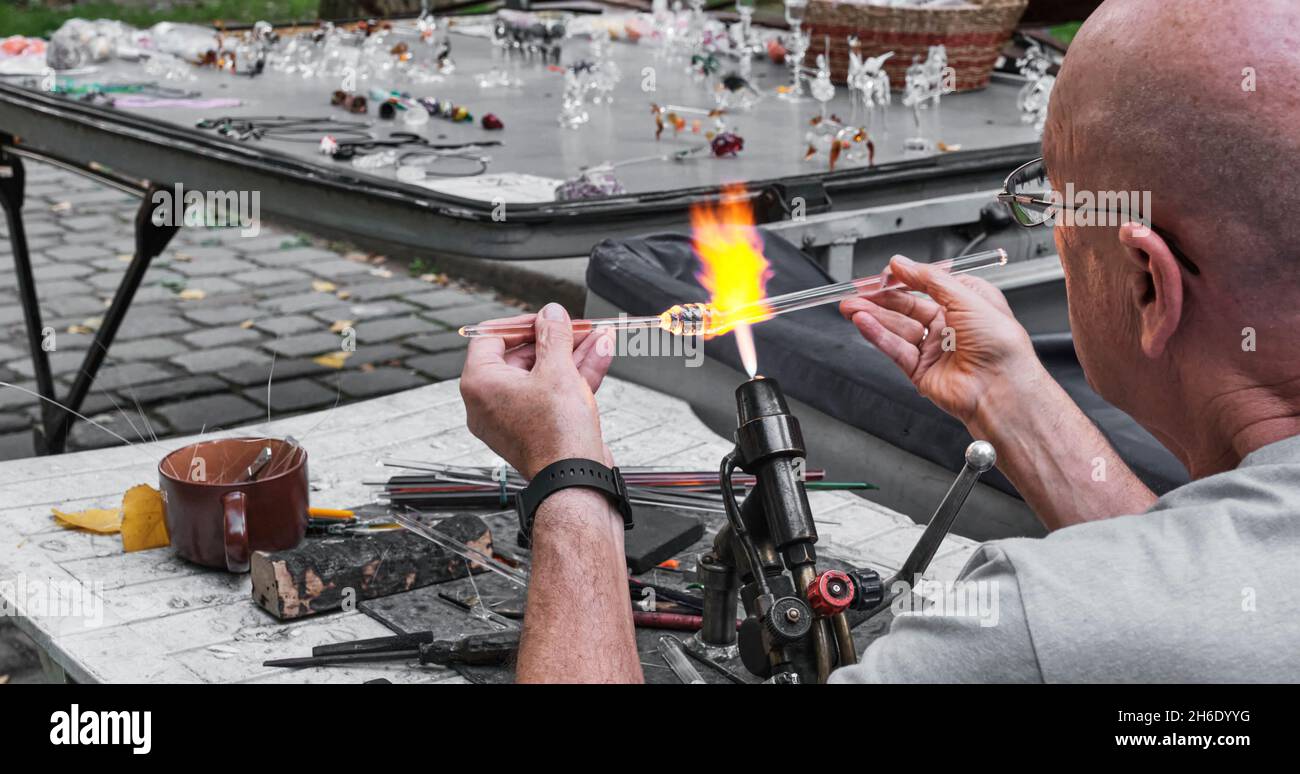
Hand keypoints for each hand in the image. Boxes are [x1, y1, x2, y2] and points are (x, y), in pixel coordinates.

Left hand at [460, 303, 614, 478]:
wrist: (576, 480)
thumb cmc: (557, 434)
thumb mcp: (558, 370)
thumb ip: (554, 335)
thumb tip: (552, 313)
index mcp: (480, 385)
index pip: (491, 338)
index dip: (522, 323)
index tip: (546, 318)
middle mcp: (490, 402)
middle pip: (522, 356)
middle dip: (556, 339)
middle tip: (578, 326)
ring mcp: (514, 417)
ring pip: (543, 375)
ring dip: (572, 354)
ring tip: (598, 334)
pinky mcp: (537, 429)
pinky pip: (552, 394)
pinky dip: (575, 376)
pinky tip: (600, 353)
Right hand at [839, 255, 1044, 425]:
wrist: (1001, 388)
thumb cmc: (1002, 347)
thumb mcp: (968, 297)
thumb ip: (931, 279)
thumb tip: (904, 265)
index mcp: (965, 303)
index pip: (926, 285)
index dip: (903, 279)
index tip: (885, 274)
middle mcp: (948, 325)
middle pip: (906, 306)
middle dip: (879, 298)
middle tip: (857, 291)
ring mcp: (933, 348)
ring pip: (896, 327)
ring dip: (873, 315)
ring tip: (851, 306)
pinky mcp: (920, 370)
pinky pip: (894, 348)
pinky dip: (877, 335)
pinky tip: (864, 323)